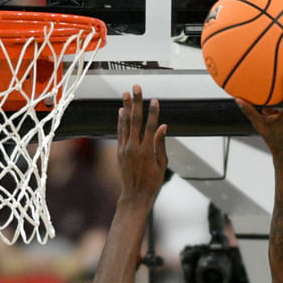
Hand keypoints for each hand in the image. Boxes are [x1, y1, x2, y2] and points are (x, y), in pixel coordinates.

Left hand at [117, 86, 167, 200]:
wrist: (135, 195)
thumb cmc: (152, 181)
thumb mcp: (162, 164)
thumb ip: (161, 144)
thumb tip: (163, 126)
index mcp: (147, 151)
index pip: (150, 126)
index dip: (153, 112)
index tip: (154, 99)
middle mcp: (134, 148)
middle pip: (135, 120)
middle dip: (137, 102)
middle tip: (136, 88)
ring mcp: (124, 149)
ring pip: (125, 124)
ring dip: (126, 107)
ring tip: (126, 93)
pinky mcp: (119, 151)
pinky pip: (120, 132)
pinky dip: (120, 121)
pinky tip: (121, 111)